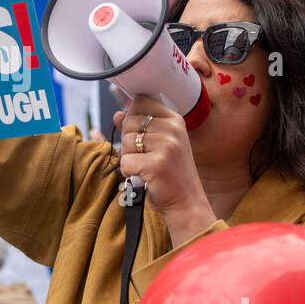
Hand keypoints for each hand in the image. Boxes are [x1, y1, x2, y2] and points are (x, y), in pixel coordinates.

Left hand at [114, 95, 214, 241]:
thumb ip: (139, 127)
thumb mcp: (160, 144)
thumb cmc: (172, 174)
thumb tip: (118, 114)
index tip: (142, 134)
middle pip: (130, 121)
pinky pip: (125, 161)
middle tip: (147, 157)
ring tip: (147, 167)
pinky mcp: (155, 164)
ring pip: (126, 142)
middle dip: (130, 141)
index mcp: (175, 120)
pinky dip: (129, 172)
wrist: (186, 202)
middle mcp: (172, 129)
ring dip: (130, 158)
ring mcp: (165, 146)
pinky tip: (145, 177)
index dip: (133, 117)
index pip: (141, 101)